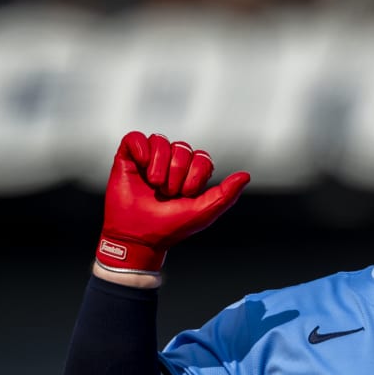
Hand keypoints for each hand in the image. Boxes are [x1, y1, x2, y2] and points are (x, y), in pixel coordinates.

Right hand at [97, 131, 250, 273]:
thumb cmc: (170, 227)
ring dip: (159, 164)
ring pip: (161, 141)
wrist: (138, 237)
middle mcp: (170, 163)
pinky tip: (140, 166)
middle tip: (167, 192)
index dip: (195, 174)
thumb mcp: (203, 212)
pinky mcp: (128, 157)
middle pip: (183, 148)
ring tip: (153, 184)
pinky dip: (140, 149)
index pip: (202, 157)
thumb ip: (226, 194)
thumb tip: (246, 175)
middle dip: (177, 171)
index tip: (185, 194)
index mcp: (190, 174)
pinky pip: (136, 137)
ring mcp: (149, 159)